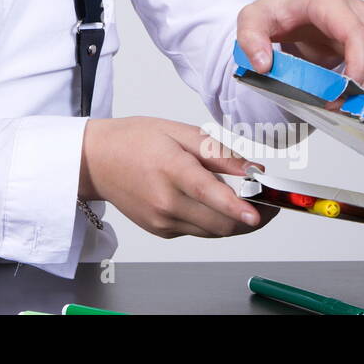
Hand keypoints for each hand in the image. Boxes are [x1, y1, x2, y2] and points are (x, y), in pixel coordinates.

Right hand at [80, 117, 280, 237]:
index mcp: (170, 169)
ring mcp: (162, 220)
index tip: (260, 213)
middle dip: (252, 218)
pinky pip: (198, 231)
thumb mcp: (177, 131)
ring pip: (213, 231)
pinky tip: (209, 202)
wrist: (95, 161)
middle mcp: (165, 201)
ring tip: (243, 201)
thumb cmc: (133, 141)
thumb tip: (252, 169)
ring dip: (234, 221)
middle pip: (220, 223)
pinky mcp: (161, 231)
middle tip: (268, 204)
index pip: (209, 193)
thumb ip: (217, 152)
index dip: (238, 206)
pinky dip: (212, 220)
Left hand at [236, 0, 363, 105]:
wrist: (293, 8)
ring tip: (343, 107)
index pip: (356, 35)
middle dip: (358, 89)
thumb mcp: (252, 21)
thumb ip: (250, 39)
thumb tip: (263, 64)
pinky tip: (360, 101)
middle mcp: (359, 8)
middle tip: (334, 109)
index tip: (340, 95)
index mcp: (328, 1)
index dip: (356, 68)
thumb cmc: (278, 13)